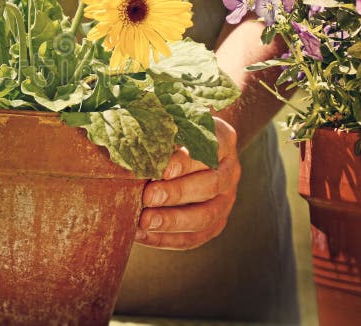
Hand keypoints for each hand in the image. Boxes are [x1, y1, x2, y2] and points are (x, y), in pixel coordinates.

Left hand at [135, 118, 240, 249]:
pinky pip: (194, 238)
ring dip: (173, 220)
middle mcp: (230, 170)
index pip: (210, 150)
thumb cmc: (169, 130)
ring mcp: (226, 199)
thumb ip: (158, 128)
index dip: (186, 161)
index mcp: (223, 139)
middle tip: (148, 196)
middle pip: (210, 185)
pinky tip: (141, 235)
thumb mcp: (167, 121)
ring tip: (144, 221)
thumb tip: (131, 140)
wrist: (182, 149)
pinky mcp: (214, 223)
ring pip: (205, 215)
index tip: (162, 169)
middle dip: (177, 193)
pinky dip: (166, 239)